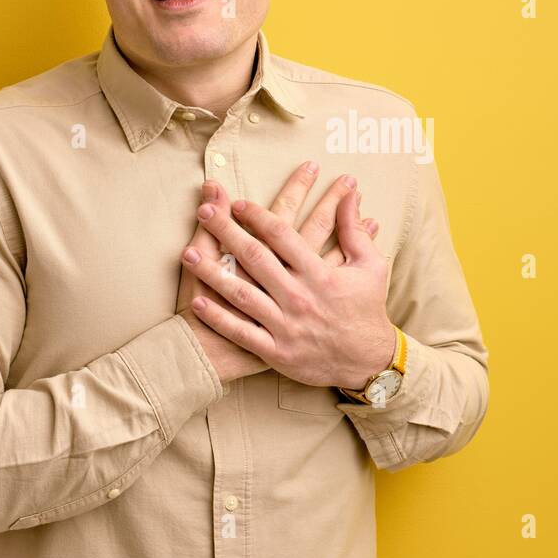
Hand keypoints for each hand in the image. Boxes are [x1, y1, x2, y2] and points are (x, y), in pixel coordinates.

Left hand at [182, 185, 394, 389]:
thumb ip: (355, 230)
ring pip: (241, 293)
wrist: (367, 361)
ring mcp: (285, 325)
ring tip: (187, 253)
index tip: (236, 203)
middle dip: (226, 231)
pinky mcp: (276, 351)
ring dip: (211, 272)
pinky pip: (241, 332)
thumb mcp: (370, 266)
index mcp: (319, 274)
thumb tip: (350, 196)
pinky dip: (218, 317)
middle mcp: (298, 296)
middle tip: (204, 212)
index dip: (256, 216)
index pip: (281, 236)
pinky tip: (198, 301)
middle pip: (254, 257)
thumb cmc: (367, 309)